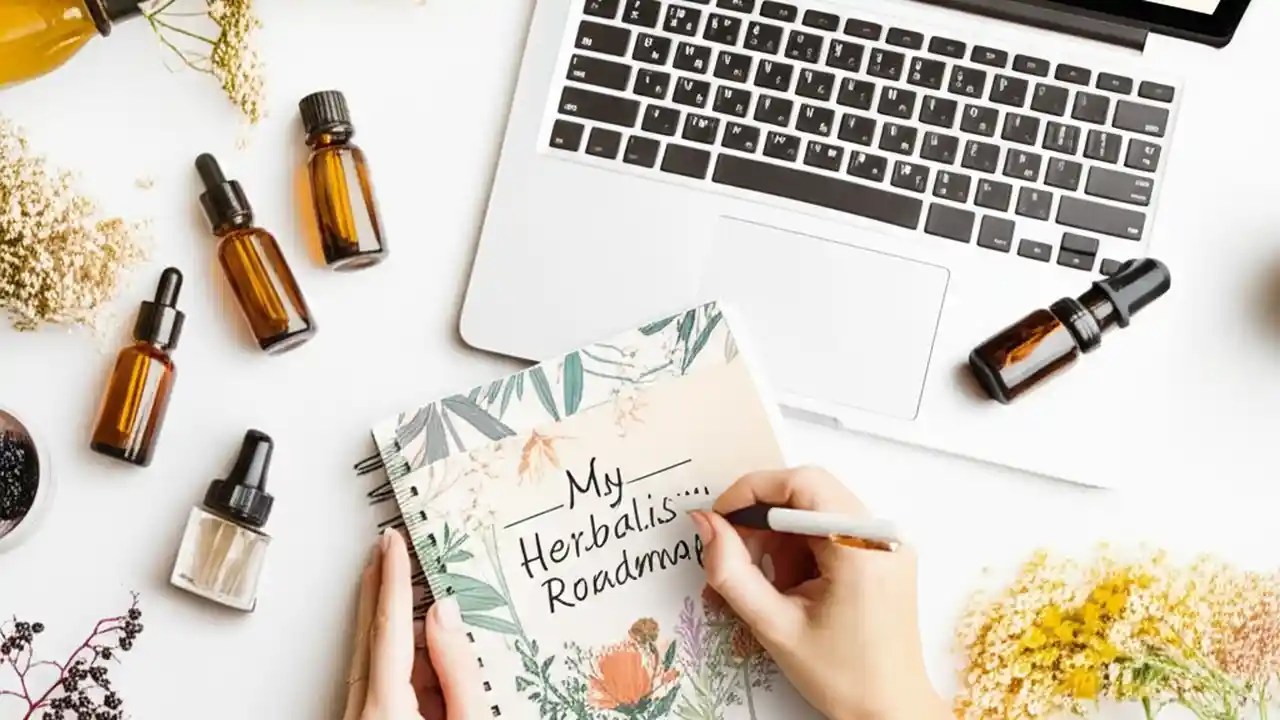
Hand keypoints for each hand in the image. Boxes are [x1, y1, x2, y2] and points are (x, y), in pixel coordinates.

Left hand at [343, 530, 479, 719]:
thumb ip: (458, 670)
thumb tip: (447, 615)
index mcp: (385, 711)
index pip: (389, 628)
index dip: (394, 579)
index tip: (394, 544)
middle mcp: (362, 715)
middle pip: (369, 638)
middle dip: (380, 588)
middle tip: (385, 548)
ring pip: (373, 662)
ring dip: (394, 626)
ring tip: (410, 587)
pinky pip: (379, 684)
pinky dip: (399, 659)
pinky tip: (424, 646)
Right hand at [689, 467, 948, 719]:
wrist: (890, 709)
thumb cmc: (843, 678)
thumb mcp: (775, 626)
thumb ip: (732, 571)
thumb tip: (706, 524)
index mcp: (862, 549)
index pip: (801, 484)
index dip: (751, 492)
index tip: (720, 519)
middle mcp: (881, 536)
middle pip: (806, 494)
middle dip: (761, 522)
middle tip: (734, 558)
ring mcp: (885, 543)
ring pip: (813, 511)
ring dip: (778, 540)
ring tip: (765, 588)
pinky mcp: (881, 553)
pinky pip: (829, 530)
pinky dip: (799, 550)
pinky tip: (789, 587)